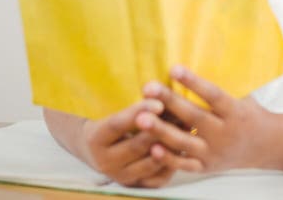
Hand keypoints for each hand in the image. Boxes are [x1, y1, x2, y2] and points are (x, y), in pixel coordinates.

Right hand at [79, 98, 203, 186]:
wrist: (101, 151)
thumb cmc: (114, 123)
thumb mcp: (117, 113)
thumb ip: (137, 108)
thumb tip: (163, 95)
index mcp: (95, 139)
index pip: (118, 124)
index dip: (139, 112)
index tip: (160, 103)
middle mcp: (105, 162)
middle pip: (136, 145)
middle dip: (161, 129)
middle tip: (183, 115)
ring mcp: (120, 177)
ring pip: (150, 162)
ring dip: (171, 145)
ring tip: (187, 128)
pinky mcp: (136, 187)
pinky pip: (158, 177)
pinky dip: (173, 162)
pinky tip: (185, 146)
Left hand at [142, 66, 273, 171]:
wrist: (266, 146)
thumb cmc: (248, 114)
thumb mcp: (243, 97)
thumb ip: (221, 88)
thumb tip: (198, 59)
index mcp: (236, 112)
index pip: (213, 95)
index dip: (193, 82)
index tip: (174, 68)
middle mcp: (225, 133)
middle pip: (194, 116)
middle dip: (170, 102)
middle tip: (148, 88)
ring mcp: (215, 152)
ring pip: (184, 142)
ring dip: (161, 130)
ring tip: (141, 118)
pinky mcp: (206, 167)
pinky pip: (184, 165)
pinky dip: (168, 158)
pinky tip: (151, 148)